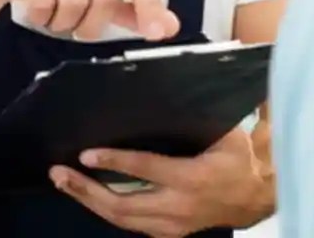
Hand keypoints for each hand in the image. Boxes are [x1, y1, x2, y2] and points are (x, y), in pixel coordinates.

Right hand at [0, 0, 179, 40]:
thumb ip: (134, 6)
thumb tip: (170, 26)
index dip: (150, 6)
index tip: (156, 33)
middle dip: (94, 23)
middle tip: (81, 28)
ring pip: (74, 1)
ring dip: (64, 23)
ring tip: (57, 17)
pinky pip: (43, 2)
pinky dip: (41, 17)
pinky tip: (38, 11)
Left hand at [49, 129, 273, 237]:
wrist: (254, 199)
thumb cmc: (238, 159)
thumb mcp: (227, 134)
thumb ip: (197, 118)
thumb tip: (168, 90)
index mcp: (192, 177)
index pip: (147, 169)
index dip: (115, 161)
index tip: (86, 154)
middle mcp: (178, 206)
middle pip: (123, 204)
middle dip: (87, 190)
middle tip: (59, 172)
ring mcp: (171, 226)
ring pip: (122, 219)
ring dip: (89, 200)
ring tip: (63, 182)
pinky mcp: (167, 234)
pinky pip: (129, 225)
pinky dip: (105, 210)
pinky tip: (86, 196)